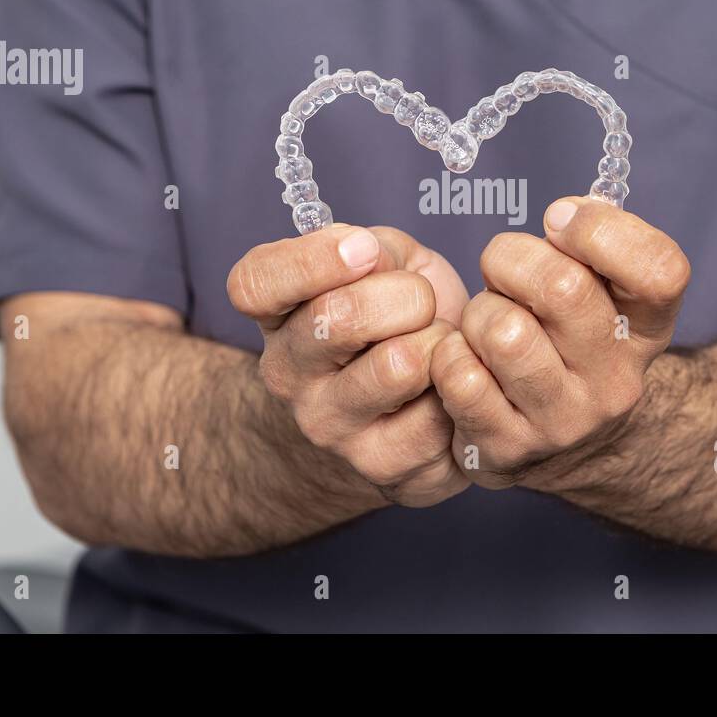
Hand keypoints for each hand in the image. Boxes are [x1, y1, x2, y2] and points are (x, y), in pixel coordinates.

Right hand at [227, 224, 470, 506]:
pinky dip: (461, 389)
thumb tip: (364, 253)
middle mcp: (287, 376)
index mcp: (276, 314)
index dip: (312, 261)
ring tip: (436, 347)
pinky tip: (449, 389)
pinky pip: (439, 415)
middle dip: (407, 295)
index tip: (364, 250)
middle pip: (340, 316)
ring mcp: (329, 428)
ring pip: (398, 365)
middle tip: (422, 303)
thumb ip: (370, 247)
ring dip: (438, 343)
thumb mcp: (384, 261)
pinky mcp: (383, 469)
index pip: (255, 285)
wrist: (417, 402)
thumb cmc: (399, 314)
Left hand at [431, 197, 689, 490]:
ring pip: (503, 333)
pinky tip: (466, 360)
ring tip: (486, 323)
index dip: (601, 230)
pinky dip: (450, 355)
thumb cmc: (569, 339)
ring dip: (479, 312)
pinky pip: (459, 376)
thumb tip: (564, 216)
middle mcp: (617, 383)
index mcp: (647, 331)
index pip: (660, 271)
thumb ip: (593, 243)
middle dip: (512, 259)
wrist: (565, 443)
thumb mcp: (602, 292)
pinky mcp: (507, 451)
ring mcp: (564, 422)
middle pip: (563, 288)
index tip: (559, 221)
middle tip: (501, 270)